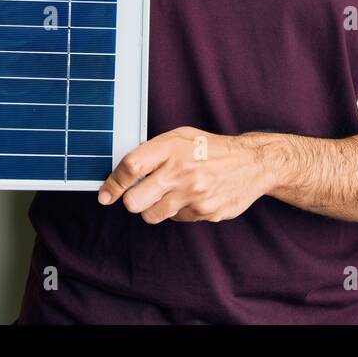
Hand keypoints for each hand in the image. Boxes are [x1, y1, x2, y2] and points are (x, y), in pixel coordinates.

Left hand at [98, 126, 274, 223]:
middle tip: (140, 194)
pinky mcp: (205, 213)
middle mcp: (181, 172)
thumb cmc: (210, 148)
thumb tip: (123, 172)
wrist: (252, 163)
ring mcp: (194, 195)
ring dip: (155, 208)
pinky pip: (177, 219)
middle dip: (132, 200)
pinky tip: (192, 197)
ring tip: (170, 194)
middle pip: (134, 202)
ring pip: (152, 216)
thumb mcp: (181, 137)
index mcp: (172, 148)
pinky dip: (179, 211)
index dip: (113, 183)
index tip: (105, 194)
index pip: (131, 167)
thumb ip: (153, 151)